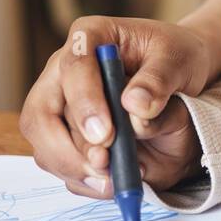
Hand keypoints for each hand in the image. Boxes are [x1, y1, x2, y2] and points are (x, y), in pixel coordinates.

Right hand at [20, 16, 213, 199]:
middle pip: (41, 112)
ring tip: (110, 180)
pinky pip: (58, 158)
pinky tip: (108, 184)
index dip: (84, 103)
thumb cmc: (176, 57)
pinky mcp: (65, 129)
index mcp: (90, 36)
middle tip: (103, 165)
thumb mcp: (179, 60)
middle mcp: (63, 69)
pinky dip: (79, 176)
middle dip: (67, 146)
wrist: (179, 72)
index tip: (105, 135)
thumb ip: (159, 80)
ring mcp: (59, 101)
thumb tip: (135, 107)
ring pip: (44, 141)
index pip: (73, 67)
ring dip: (72, 166)